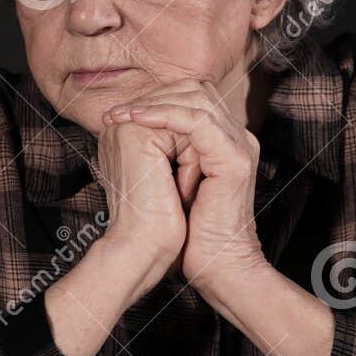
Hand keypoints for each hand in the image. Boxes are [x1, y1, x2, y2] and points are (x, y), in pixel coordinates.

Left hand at [103, 79, 268, 294]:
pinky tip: (138, 122)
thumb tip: (125, 129)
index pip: (191, 97)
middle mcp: (237, 138)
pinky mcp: (234, 159)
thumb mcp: (169, 180)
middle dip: (152, 96)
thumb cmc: (189, 232)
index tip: (117, 115)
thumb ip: (161, 151)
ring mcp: (240, 145)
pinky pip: (197, 121)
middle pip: (196, 90)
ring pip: (196, 99)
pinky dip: (165, 116)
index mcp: (224, 141)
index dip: (154, 99)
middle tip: (116, 113)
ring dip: (153, 104)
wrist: (215, 264)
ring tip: (122, 117)